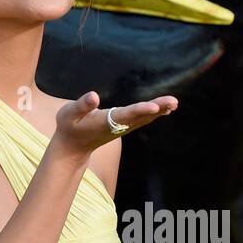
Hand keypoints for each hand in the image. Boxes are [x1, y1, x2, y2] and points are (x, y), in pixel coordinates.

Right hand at [53, 90, 177, 155]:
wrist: (73, 147)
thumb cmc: (69, 127)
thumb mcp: (68, 114)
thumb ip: (81, 105)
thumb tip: (94, 95)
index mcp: (106, 122)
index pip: (126, 115)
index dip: (141, 110)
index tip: (155, 106)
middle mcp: (118, 126)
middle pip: (141, 116)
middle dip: (158, 108)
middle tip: (174, 101)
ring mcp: (122, 128)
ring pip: (144, 118)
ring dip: (160, 110)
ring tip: (174, 103)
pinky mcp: (123, 127)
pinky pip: (142, 120)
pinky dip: (154, 113)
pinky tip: (165, 108)